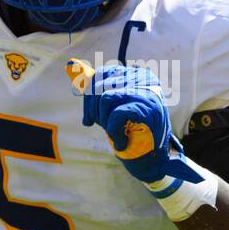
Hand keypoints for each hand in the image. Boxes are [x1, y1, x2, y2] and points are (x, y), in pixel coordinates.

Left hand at [68, 60, 201, 184]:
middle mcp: (144, 79)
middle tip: (101, 127)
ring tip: (115, 134)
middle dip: (93, 109)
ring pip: (106, 97)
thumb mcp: (113, 107)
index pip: (102, 74)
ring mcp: (147, 93)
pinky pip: (116, 114)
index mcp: (136, 75)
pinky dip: (113, 131)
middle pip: (101, 84)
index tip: (89, 118)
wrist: (154, 158)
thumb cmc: (132, 131)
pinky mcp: (148, 110)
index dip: (89, 96)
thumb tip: (74, 71)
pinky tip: (121, 142)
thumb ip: (99, 91)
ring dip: (104, 121)